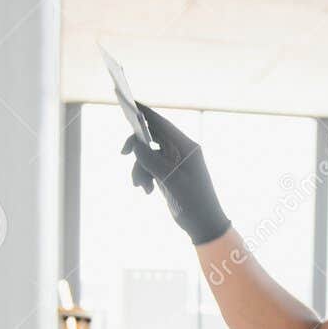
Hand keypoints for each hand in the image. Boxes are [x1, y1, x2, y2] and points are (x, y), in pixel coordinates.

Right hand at [120, 103, 231, 244]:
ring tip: (141, 187)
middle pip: (152, 138)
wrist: (204, 225)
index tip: (129, 103)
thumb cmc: (194, 202)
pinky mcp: (169, 173)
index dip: (146, 113)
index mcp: (187, 147)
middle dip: (137, 148)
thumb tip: (135, 144)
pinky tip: (147, 191)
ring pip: (148, 155)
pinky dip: (145, 177)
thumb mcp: (171, 181)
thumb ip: (152, 161)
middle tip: (123, 153)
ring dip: (140, 169)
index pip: (163, 124)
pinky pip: (150, 167)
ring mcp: (174, 162)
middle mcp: (181, 151)